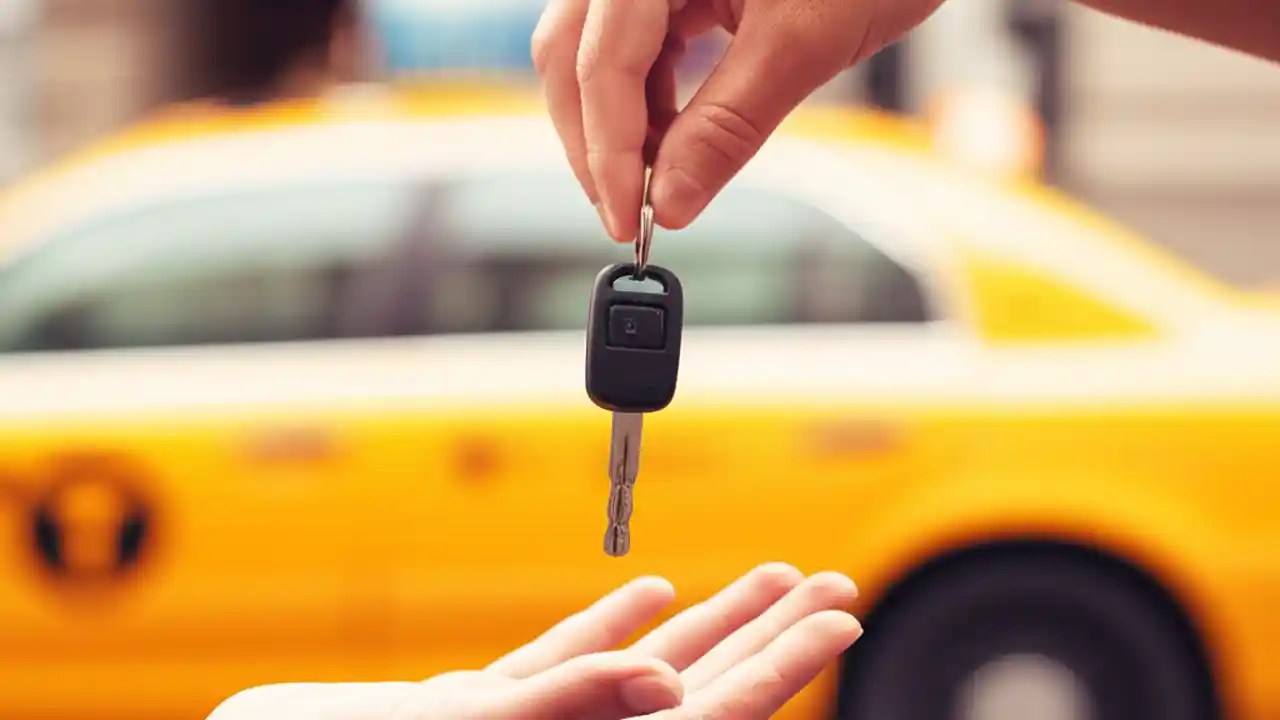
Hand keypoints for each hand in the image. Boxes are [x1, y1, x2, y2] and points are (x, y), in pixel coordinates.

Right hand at [207, 563, 860, 718]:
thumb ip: (564, 704)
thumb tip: (665, 684)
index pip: (717, 712)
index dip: (786, 659)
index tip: (842, 611)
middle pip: (700, 688)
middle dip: (765, 632)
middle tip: (828, 585)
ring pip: (640, 670)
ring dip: (703, 623)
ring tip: (761, 579)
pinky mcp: (482, 718)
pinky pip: (564, 669)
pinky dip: (606, 630)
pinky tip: (645, 595)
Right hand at [531, 0, 945, 241]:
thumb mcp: (805, 43)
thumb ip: (728, 125)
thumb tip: (671, 201)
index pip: (601, 64)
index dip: (608, 153)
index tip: (627, 220)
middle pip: (573, 56)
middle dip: (596, 143)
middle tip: (627, 213)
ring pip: (593, 53)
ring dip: (618, 124)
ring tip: (659, 179)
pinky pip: (631, 43)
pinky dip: (645, 98)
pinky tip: (672, 137)